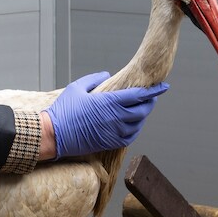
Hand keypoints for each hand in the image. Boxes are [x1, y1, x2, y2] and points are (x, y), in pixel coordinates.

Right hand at [43, 72, 168, 158]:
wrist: (54, 135)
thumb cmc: (64, 110)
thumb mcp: (77, 87)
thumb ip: (94, 79)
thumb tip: (108, 74)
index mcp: (109, 102)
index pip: (138, 95)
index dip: (153, 91)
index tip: (163, 86)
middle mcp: (115, 117)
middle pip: (142, 110)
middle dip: (150, 102)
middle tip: (152, 97)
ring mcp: (114, 131)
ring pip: (138, 124)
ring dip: (143, 116)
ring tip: (143, 109)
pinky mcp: (109, 142)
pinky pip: (130, 137)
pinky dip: (136, 130)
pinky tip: (135, 125)